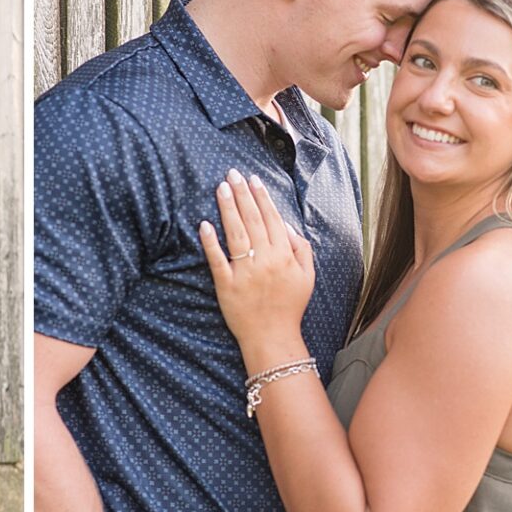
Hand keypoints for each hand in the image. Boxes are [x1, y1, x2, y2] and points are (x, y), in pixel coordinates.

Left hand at [200, 168, 314, 352]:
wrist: (272, 337)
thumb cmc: (290, 306)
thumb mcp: (307, 277)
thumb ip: (302, 249)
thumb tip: (287, 226)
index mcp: (284, 256)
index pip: (272, 219)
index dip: (262, 197)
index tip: (254, 179)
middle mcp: (265, 260)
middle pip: (253, 220)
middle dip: (243, 194)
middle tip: (233, 174)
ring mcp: (245, 272)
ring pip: (236, 234)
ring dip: (228, 209)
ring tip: (221, 188)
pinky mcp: (226, 286)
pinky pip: (217, 260)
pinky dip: (210, 242)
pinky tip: (204, 224)